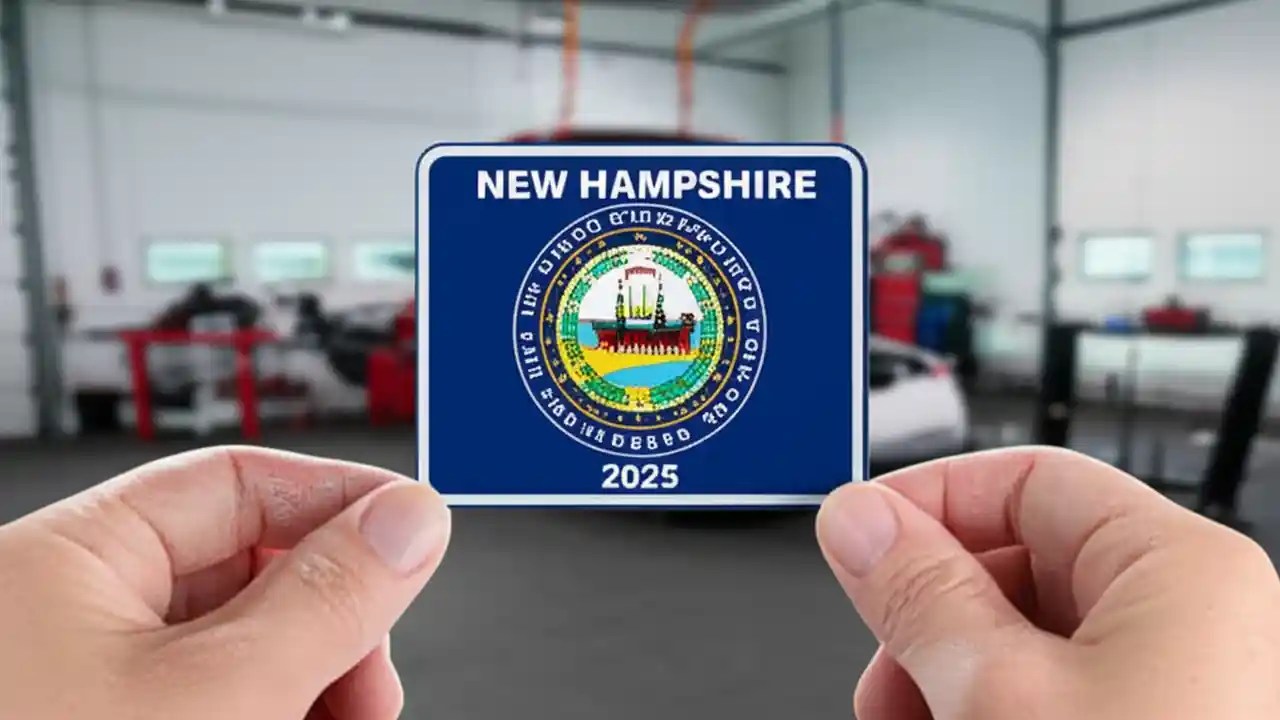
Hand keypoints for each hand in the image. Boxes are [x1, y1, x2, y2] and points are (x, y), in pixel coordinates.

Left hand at [0, 446, 450, 719]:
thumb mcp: (219, 697)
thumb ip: (327, 599)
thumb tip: (408, 521)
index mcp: (71, 562)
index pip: (237, 482)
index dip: (338, 501)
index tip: (414, 539)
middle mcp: (71, 615)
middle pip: (250, 573)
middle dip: (331, 627)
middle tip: (367, 688)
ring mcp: (87, 687)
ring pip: (241, 652)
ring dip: (310, 687)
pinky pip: (214, 706)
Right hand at [817, 447, 1279, 719]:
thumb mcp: (996, 695)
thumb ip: (916, 592)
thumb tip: (860, 521)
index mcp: (1179, 571)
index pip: (1028, 481)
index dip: (930, 502)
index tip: (858, 542)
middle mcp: (1192, 622)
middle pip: (1020, 567)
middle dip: (929, 620)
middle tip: (884, 676)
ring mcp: (1178, 690)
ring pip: (1025, 645)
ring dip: (947, 682)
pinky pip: (1052, 703)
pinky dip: (987, 719)